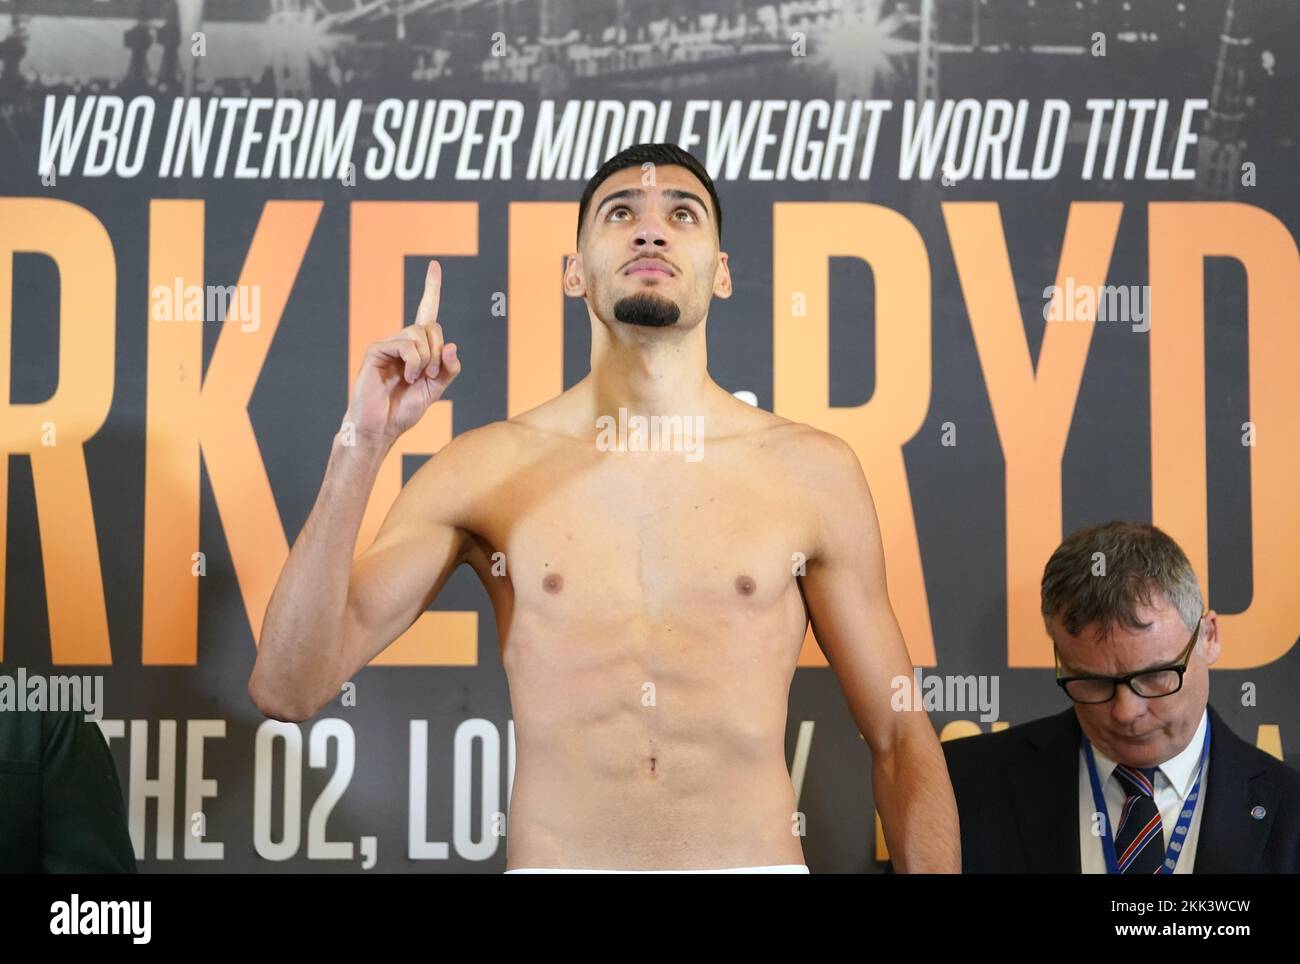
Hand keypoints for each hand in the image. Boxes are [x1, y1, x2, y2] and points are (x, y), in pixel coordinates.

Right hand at [344, 260, 461, 439]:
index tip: (435, 265)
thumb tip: (452, 344)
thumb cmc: (405, 409)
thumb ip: (448, 368)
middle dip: (438, 352)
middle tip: (429, 375)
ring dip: (426, 360)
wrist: (382, 426)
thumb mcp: (436, 389)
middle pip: (432, 326)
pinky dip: (413, 362)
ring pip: (419, 334)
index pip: (426, 311)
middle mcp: (402, 341)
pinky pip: (406, 344)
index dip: (431, 288)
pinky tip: (406, 377)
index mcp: (417, 347)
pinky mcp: (376, 349)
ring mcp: (388, 344)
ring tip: (415, 378)